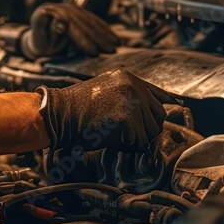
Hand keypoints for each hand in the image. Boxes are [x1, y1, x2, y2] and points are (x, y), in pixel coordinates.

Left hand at [20, 3, 118, 59]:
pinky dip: (103, 28)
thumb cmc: (38, 43)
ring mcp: (70, 8)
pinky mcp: (77, 11)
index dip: (81, 38)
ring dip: (104, 33)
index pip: (68, 24)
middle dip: (97, 38)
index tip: (93, 51)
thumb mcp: (39, 41)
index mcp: (47, 11)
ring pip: (89, 20)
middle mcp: (60, 7)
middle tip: (109, 51)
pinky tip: (113, 36)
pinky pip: (92, 19)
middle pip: (81, 23)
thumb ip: (49, 31)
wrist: (37, 39)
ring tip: (116, 45)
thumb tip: (61, 23)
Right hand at [36, 70, 165, 152]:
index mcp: (128, 78)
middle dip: (146, 127)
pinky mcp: (127, 120)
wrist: (58, 114)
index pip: (158, 94)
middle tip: (126, 133)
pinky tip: (111, 139)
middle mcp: (133, 86)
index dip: (160, 108)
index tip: (166, 115)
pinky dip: (128, 146)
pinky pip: (140, 142)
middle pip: (159, 115)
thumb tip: (150, 109)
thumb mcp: (104, 89)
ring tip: (116, 134)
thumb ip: (127, 94)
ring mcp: (131, 102)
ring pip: (151, 130)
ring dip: (137, 138)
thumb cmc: (76, 107)